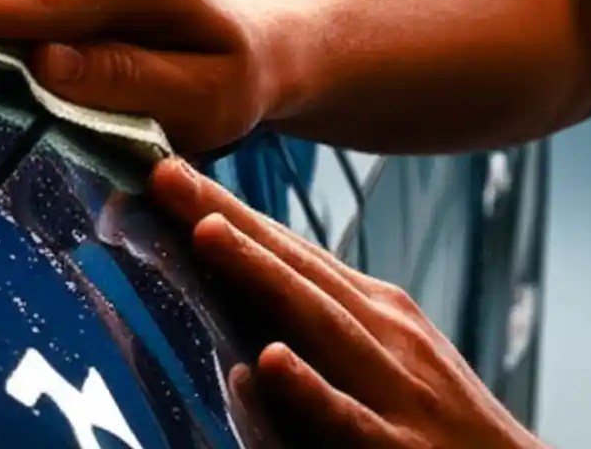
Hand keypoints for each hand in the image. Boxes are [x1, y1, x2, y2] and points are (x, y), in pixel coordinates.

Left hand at [147, 159, 545, 448]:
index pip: (288, 248)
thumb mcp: (379, 356)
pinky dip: (310, 390)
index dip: (225, 207)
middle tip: (163, 174)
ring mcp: (393, 390)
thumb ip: (315, 323)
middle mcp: (383, 334)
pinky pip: (349, 420)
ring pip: (318, 324)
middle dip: (226, 217)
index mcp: (371, 309)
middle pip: (293, 267)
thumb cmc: (428, 422)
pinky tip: (271, 362)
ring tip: (204, 232)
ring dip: (260, 275)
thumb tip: (238, 288)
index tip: (165, 169)